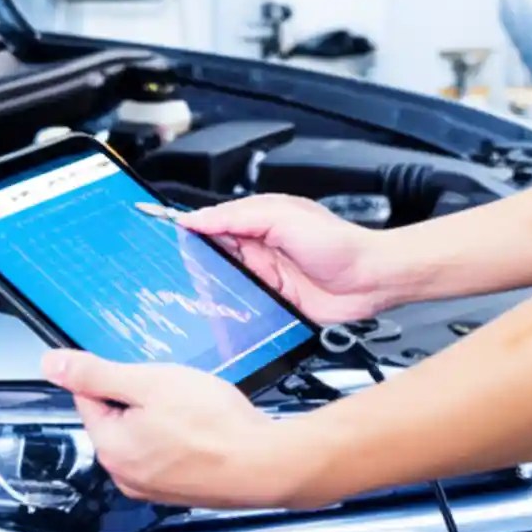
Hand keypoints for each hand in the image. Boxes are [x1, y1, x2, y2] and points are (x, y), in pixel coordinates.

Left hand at [41, 349, 289, 507]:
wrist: (266, 462)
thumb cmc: (214, 425)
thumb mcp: (149, 381)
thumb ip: (96, 373)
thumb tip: (51, 364)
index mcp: (110, 446)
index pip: (89, 397)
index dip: (118, 376)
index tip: (144, 372)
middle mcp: (126, 474)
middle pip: (116, 417)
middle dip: (142, 397)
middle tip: (174, 389)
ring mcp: (153, 486)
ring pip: (144, 433)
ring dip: (162, 415)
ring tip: (192, 408)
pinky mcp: (179, 489)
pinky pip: (166, 451)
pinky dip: (180, 436)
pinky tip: (203, 427)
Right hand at [177, 194, 405, 322]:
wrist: (370, 280)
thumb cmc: (337, 243)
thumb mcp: (281, 216)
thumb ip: (237, 217)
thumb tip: (197, 218)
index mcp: (258, 222)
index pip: (213, 223)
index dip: (189, 228)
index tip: (161, 233)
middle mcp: (259, 250)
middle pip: (214, 255)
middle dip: (191, 260)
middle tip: (166, 269)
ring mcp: (265, 278)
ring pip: (225, 282)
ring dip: (209, 287)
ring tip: (181, 293)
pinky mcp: (273, 304)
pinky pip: (243, 307)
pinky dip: (229, 310)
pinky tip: (213, 314)